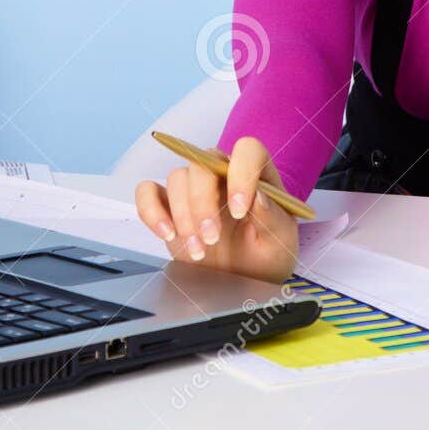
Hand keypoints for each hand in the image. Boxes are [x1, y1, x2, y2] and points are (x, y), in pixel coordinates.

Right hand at [133, 136, 297, 283]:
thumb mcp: (280, 241)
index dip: (242, 173)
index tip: (240, 210)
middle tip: (212, 238)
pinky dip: (151, 210)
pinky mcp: (168, 206)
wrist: (244, 279)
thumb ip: (273, 218)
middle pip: (203, 161)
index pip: (247, 150)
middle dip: (203, 202)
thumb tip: (258, 197)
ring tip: (198, 251)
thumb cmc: (266, 254)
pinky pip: (148, 192)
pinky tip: (167, 233)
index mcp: (256, 173)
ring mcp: (193, 188)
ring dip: (183, 215)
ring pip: (177, 177)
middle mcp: (222, 173)